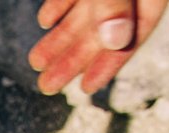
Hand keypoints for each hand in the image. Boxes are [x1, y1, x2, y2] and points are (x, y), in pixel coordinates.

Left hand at [28, 0, 168, 95]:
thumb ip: (117, 3)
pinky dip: (60, 5)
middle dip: (73, 59)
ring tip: (36, 62)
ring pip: (83, 13)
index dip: (109, 65)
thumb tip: (114, 40)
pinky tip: (44, 22)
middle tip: (46, 86)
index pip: (132, 37)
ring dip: (60, 37)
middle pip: (101, 31)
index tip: (86, 88)